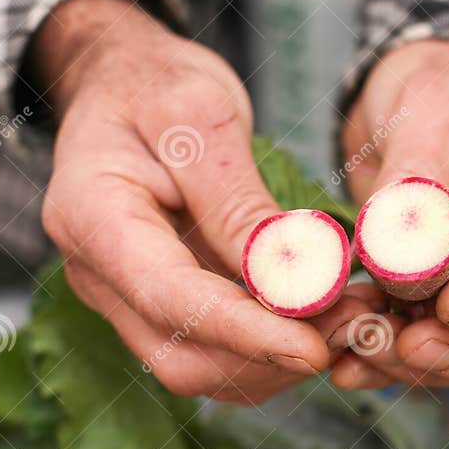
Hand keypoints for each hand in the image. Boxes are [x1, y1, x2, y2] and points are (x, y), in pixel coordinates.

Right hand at [36, 0, 378, 403]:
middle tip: (354, 323)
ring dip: (280, 359)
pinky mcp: (161, 303)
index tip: (314, 347)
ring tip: (352, 318)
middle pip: (184, 354)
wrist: (126, 82)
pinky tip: (323, 315)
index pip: (171, 298)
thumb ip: (235, 199)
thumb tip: (285, 276)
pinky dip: (272, 345)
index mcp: (93, 217)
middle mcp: (99, 273)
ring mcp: (127, 295)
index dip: (247, 333)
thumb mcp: (200, 116)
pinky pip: (216, 348)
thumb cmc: (157, 85)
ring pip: (203, 365)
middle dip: (272, 354)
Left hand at [333, 40, 448, 387]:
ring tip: (348, 350)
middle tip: (395, 348)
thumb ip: (419, 181)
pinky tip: (342, 360)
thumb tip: (403, 261)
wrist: (413, 97)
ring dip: (413, 363)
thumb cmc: (441, 86)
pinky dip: (384, 359)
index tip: (448, 307)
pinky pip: (427, 349)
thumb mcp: (431, 108)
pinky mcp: (444, 304)